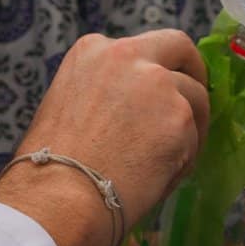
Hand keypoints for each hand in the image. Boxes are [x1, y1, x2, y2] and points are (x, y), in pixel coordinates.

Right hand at [0, 32, 210, 245]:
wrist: (57, 197)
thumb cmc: (50, 164)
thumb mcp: (68, 103)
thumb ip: (106, 92)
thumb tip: (136, 110)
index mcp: (94, 50)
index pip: (140, 49)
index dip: (153, 73)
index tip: (155, 97)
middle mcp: (129, 56)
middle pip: (179, 47)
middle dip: (193, 71)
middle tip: (194, 103)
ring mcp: (158, 84)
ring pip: (194, 99)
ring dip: (189, 129)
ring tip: (167, 164)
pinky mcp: (180, 117)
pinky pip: (194, 139)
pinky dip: (184, 161)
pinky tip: (158, 181)